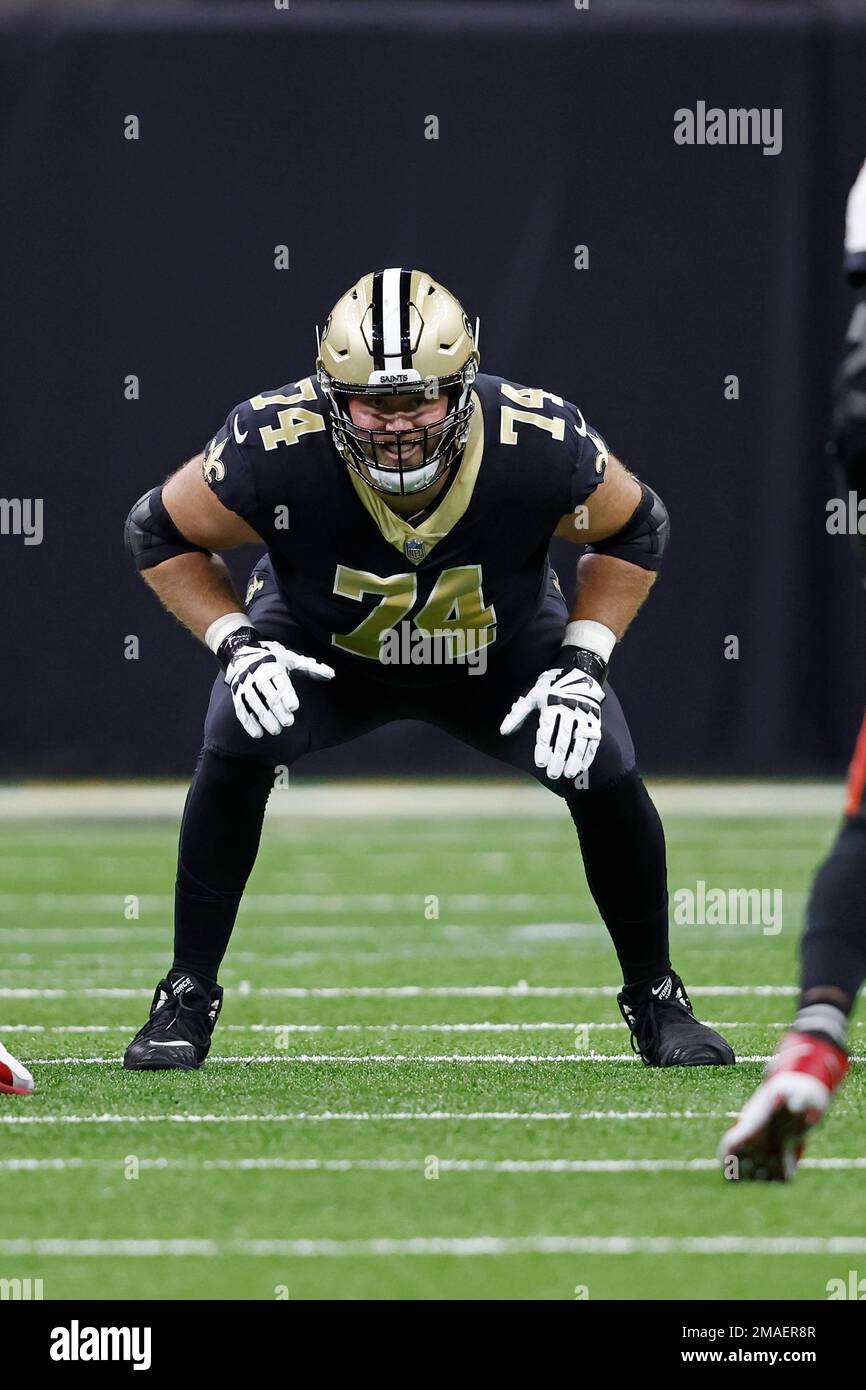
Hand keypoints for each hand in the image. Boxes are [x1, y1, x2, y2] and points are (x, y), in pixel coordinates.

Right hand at [218, 628, 334, 738]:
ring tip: (276, 730)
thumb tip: (331, 674)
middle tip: (288, 722)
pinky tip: (258, 734)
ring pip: (255, 704)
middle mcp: (258, 676)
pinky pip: (241, 710)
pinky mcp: (237, 695)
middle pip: (268, 695)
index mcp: (273, 668)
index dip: (286, 695)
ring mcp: (246, 686)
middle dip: (278, 710)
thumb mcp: (292, 659)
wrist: (243, 653)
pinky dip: (249, 723)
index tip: (293, 707)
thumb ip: (311, 668)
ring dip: (265, 718)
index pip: (280, 683)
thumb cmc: (274, 658)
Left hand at [499, 656, 604, 780]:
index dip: (544, 747)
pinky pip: (593, 740)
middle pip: (564, 739)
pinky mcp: (595, 721)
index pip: (547, 730)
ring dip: (574, 759)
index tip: (540, 763)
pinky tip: (581, 767)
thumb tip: (503, 732)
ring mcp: (585, 717)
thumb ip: (517, 714)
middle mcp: (570, 711)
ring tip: (568, 774)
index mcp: (552, 705)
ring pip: (580, 741)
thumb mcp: (532, 696)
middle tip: (552, 774)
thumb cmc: (551, 687)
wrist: (580, 673)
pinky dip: (588, 754)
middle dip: (558, 758)